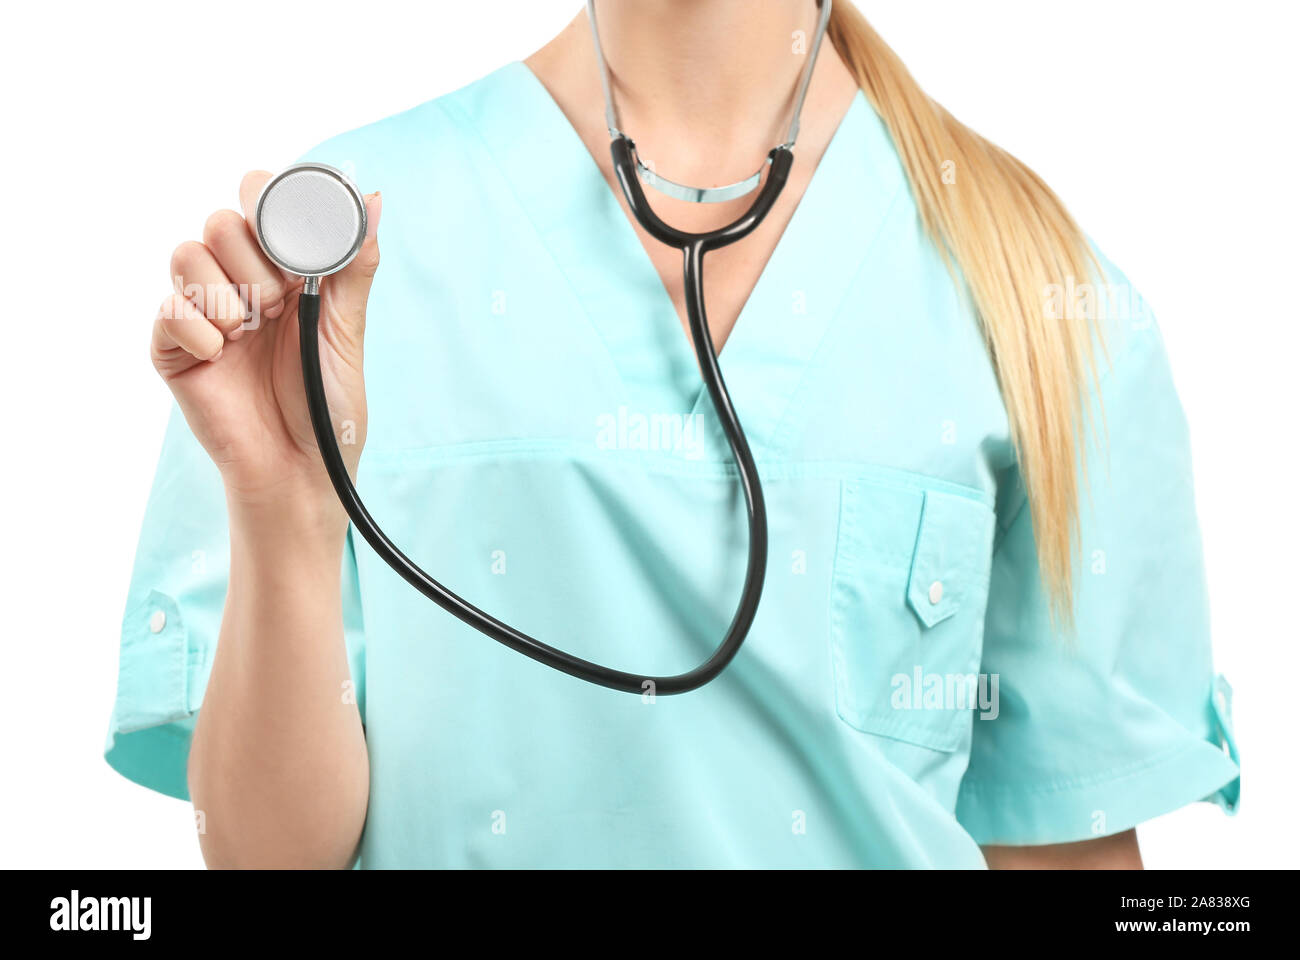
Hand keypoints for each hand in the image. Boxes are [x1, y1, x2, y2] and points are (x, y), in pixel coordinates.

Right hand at [152, 171, 381, 513]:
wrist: (299, 472)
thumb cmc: (327, 407)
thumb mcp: (347, 333)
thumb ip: (354, 267)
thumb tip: (372, 200)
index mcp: (285, 273)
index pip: (259, 201)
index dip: (268, 204)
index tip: (290, 240)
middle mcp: (241, 284)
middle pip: (221, 221)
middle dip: (252, 260)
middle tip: (277, 307)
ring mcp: (204, 314)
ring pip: (187, 254)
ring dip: (224, 292)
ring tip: (249, 334)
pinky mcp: (175, 347)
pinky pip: (168, 309)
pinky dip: (197, 330)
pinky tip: (221, 358)